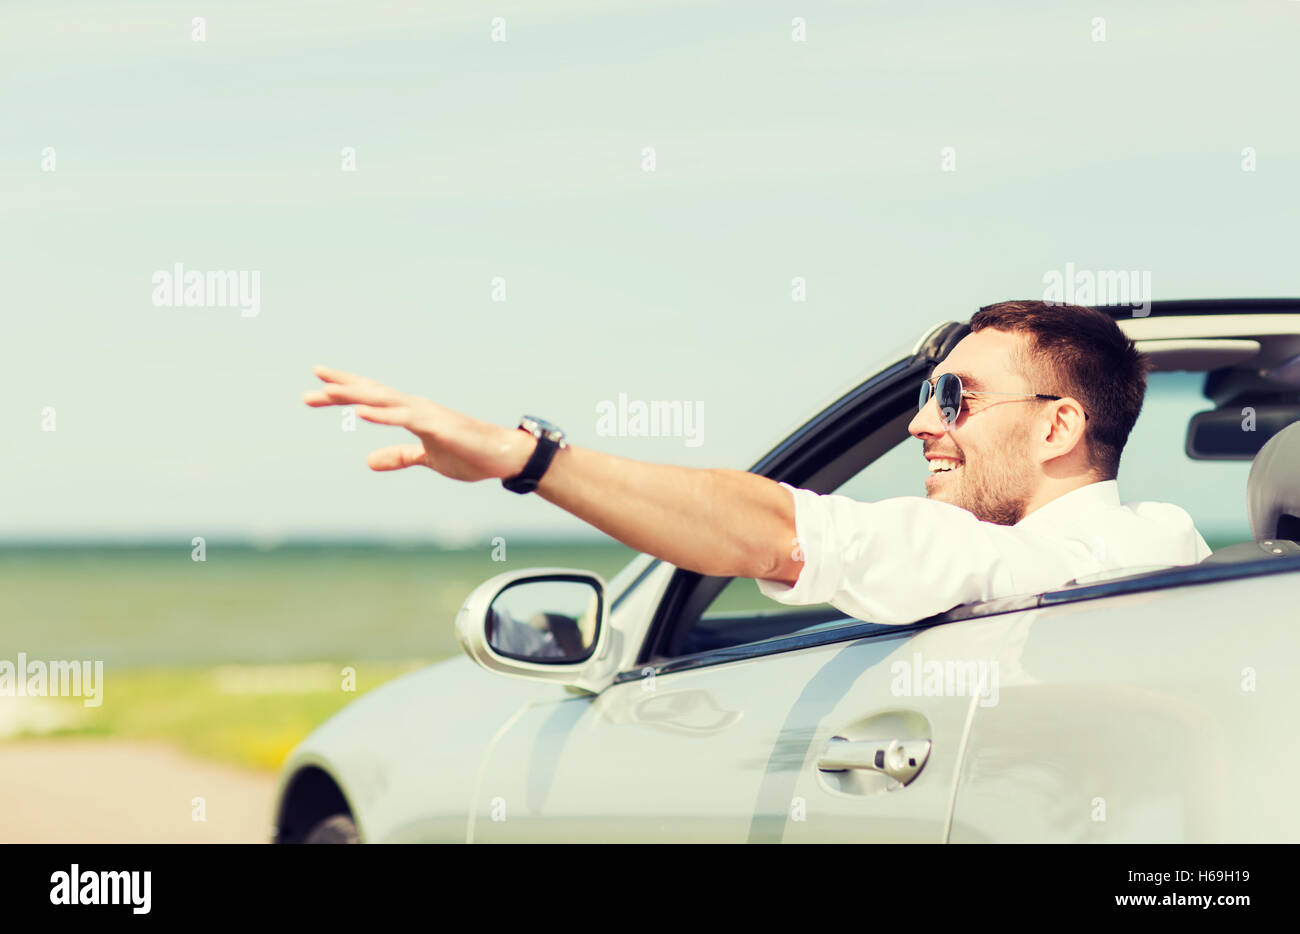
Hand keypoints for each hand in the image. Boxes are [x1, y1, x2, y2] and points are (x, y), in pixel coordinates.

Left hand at [302, 366, 531, 481]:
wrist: (504, 456)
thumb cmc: (470, 454)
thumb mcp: (427, 458)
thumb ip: (400, 456)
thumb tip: (369, 461)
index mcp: (411, 413)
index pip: (372, 397)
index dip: (345, 391)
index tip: (317, 387)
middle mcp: (414, 407)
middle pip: (371, 393)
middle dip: (340, 389)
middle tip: (310, 387)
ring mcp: (425, 414)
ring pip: (383, 400)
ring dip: (355, 395)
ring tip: (328, 391)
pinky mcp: (436, 426)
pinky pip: (404, 418)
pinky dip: (381, 414)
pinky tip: (360, 412)